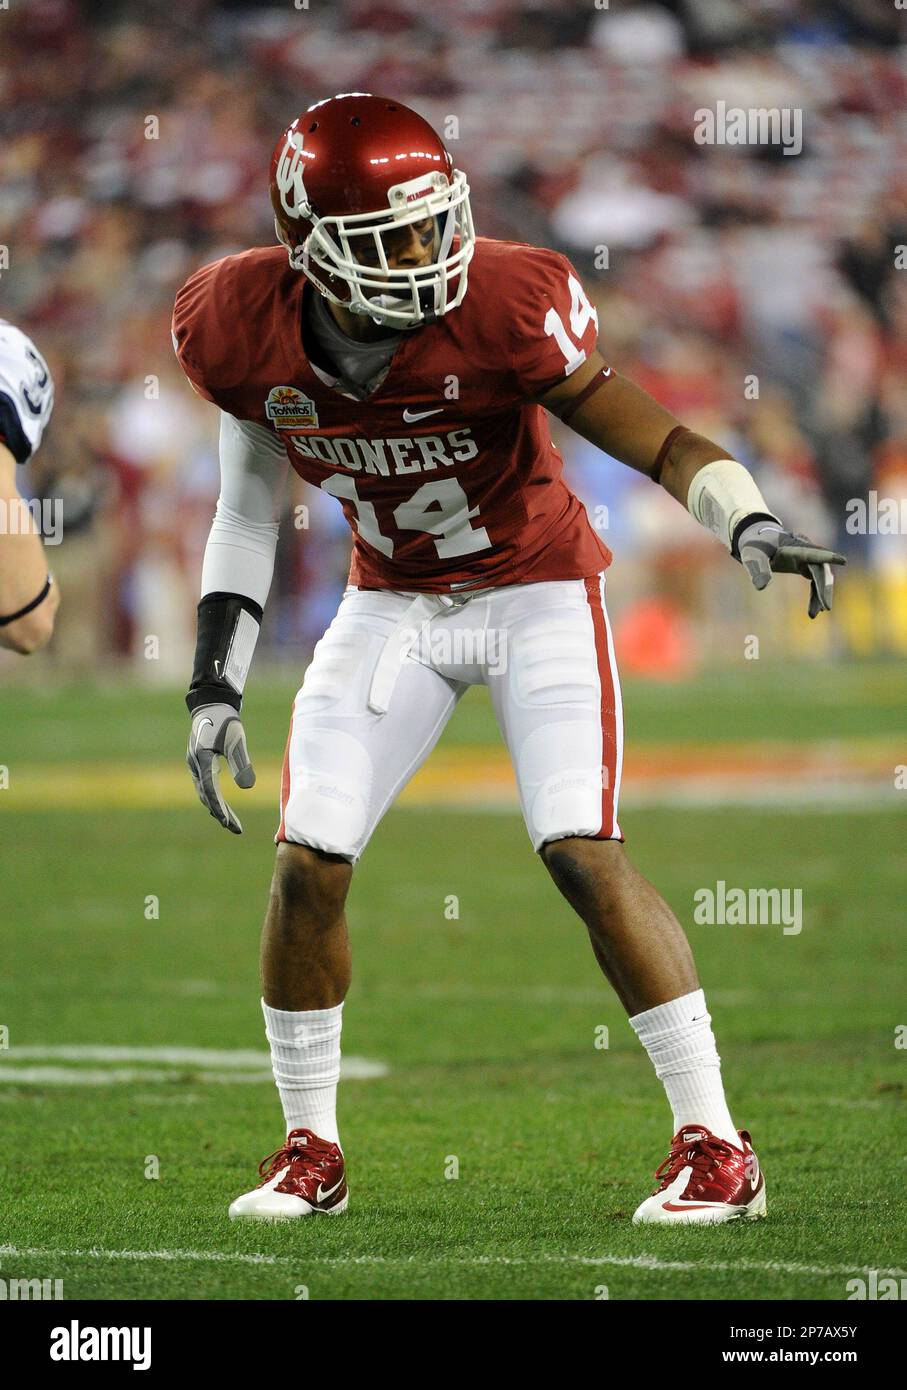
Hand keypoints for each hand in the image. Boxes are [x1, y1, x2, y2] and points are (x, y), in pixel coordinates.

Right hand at [187, 702, 255, 832]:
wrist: (212, 704)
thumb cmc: (226, 720)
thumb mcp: (237, 740)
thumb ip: (242, 763)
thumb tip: (248, 788)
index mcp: (202, 758)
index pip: (210, 790)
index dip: (220, 808)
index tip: (229, 824)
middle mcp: (194, 763)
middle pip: (206, 795)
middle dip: (220, 813)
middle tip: (234, 828)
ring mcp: (193, 763)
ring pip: (203, 791)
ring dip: (216, 806)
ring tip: (230, 822)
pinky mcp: (197, 761)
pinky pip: (203, 784)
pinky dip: (212, 796)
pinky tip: (222, 804)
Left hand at [735, 519, 845, 618]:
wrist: (758, 539)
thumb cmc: (755, 545)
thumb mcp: (751, 556)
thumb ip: (757, 569)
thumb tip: (761, 587)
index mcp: (793, 546)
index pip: (812, 552)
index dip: (826, 556)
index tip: (843, 560)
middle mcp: (805, 550)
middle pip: (820, 569)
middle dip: (823, 588)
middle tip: (825, 608)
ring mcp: (807, 558)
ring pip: (820, 577)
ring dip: (819, 595)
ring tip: (813, 615)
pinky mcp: (806, 565)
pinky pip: (816, 581)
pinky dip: (815, 594)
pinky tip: (814, 610)